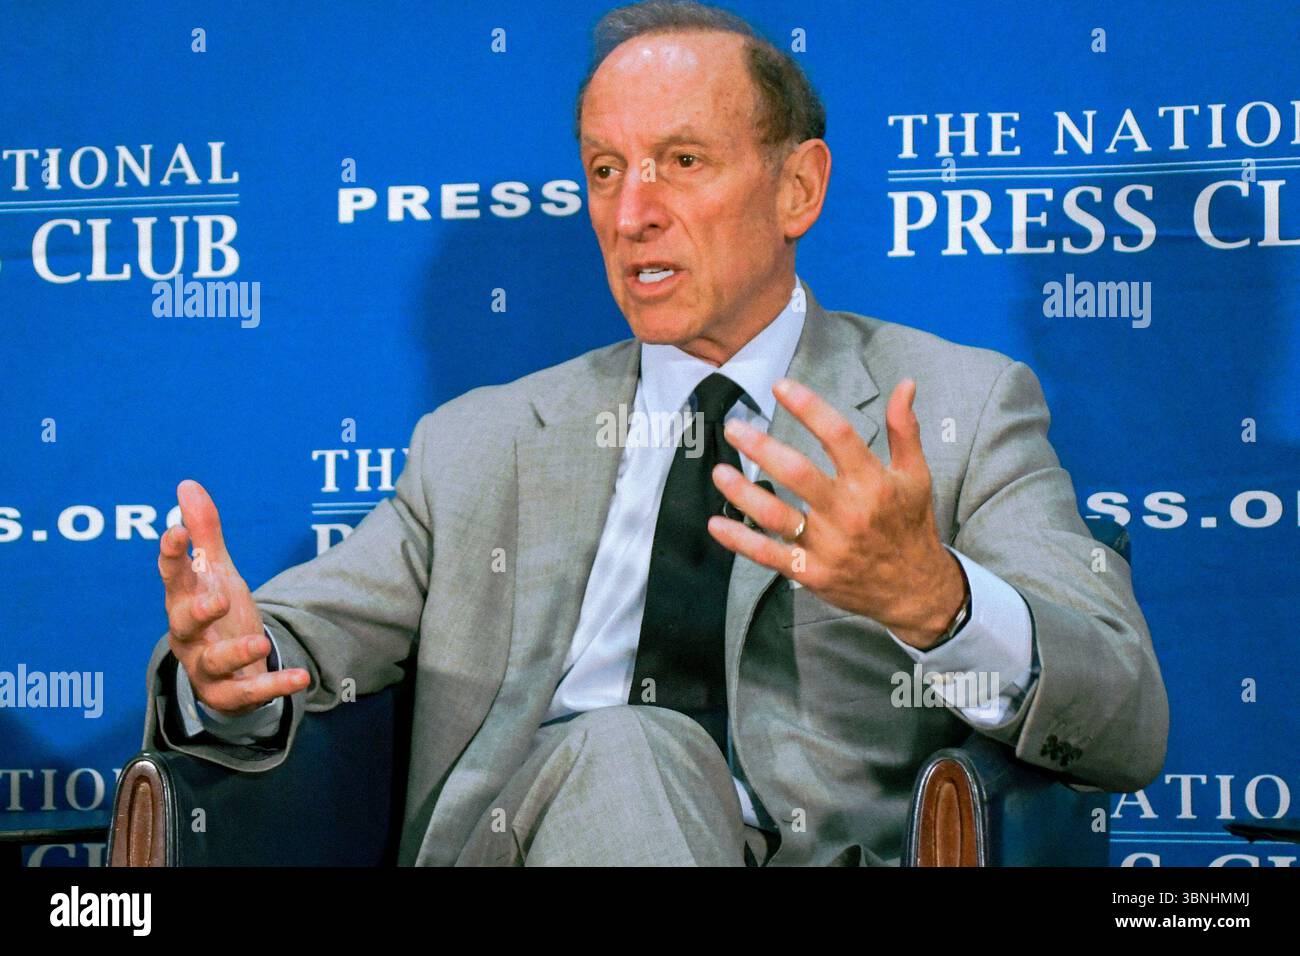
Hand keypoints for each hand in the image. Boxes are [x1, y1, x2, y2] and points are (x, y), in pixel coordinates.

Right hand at [158, 479, 309, 715]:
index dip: (172, 555)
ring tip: (257, 643)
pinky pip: (250, 693)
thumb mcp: (215, 570)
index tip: (176, 531)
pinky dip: (274, 685)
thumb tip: (188, 485)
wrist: (229, 670)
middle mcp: (189, 635)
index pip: (172, 575)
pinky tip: (299, 677)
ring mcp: (207, 666)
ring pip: (213, 663)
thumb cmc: (216, 611)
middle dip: (199, 611)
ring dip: (236, 653)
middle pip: (184, 623)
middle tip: (218, 599)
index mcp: (184, 599)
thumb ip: (205, 531)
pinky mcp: (230, 694)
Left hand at [707, 376, 965, 649]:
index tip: (780, 386)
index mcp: (873, 483)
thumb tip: (905, 383)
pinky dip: (740, 541)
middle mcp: (848, 512)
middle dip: (761, 447)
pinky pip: (769, 555)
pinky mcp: (811, 572)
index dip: (808, 407)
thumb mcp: (916, 476)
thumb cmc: (911, 526)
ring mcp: (827, 545)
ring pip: (776, 516)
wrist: (915, 590)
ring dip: (743, 493)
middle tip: (734, 427)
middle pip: (797, 473)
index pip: (838, 435)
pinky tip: (716, 524)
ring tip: (719, 471)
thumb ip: (904, 429)